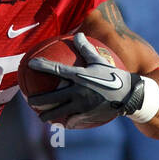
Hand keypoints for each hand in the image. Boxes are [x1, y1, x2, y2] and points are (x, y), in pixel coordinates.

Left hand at [27, 31, 144, 127]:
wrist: (129, 95)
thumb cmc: (114, 75)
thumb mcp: (100, 61)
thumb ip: (86, 49)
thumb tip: (77, 34)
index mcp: (80, 76)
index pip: (57, 69)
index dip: (42, 66)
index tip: (30, 64)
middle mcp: (78, 91)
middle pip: (51, 98)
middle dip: (36, 100)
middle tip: (29, 100)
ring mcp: (81, 105)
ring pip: (58, 113)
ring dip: (47, 115)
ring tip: (41, 116)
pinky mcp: (86, 115)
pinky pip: (71, 120)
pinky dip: (65, 122)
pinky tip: (61, 124)